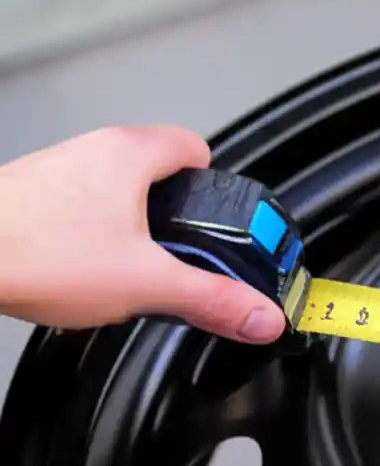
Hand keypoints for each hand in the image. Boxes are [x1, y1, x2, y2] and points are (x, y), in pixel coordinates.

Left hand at [0, 126, 284, 342]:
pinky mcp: (32, 197)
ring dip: (132, 236)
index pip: (198, 150)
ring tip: (127, 274)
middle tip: (176, 263)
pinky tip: (85, 277)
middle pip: (162, 179)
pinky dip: (92, 244)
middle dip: (175, 226)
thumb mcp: (146, 284)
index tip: (221, 230)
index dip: (217, 192)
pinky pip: (82, 214)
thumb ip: (213, 300)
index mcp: (131, 154)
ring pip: (120, 198)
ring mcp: (60, 172)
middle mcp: (94, 151)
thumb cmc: (31, 251)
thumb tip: (262, 315)